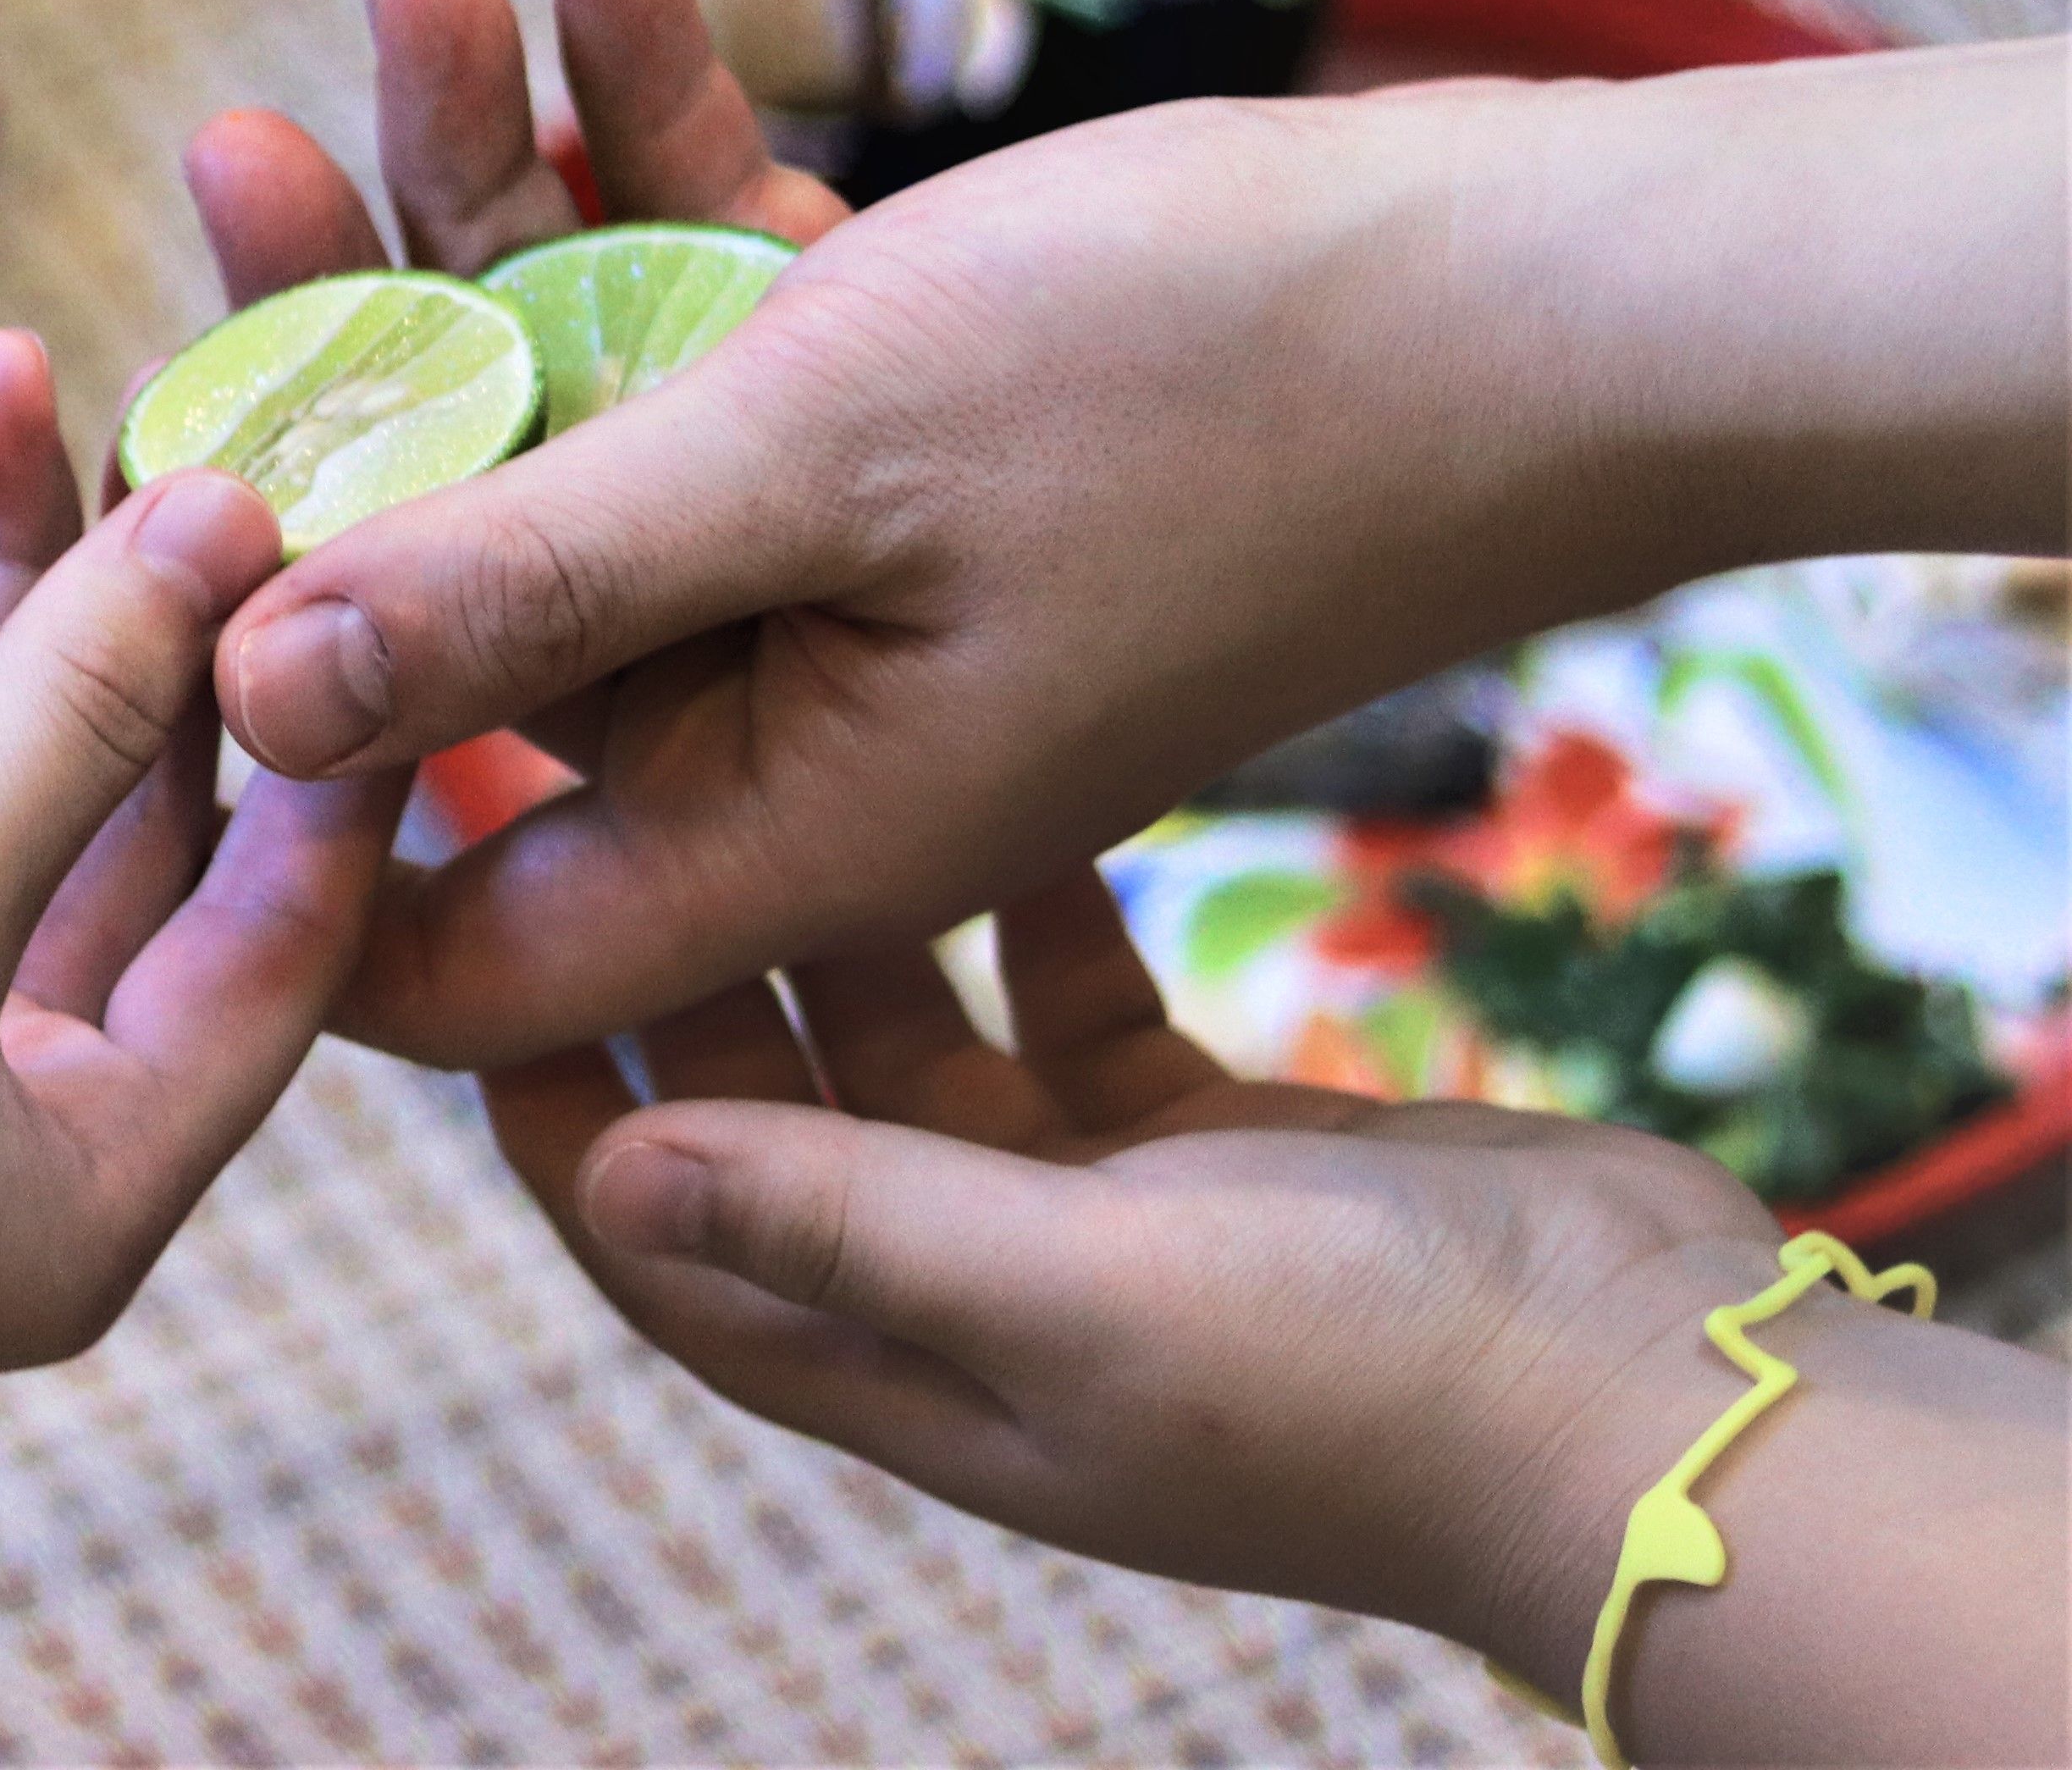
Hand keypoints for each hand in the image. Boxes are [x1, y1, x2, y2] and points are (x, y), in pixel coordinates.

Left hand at [190, 0, 2069, 1064]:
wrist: (1550, 295)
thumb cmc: (1218, 396)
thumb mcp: (815, 474)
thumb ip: (526, 584)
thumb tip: (245, 684)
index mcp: (757, 835)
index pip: (427, 922)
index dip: (259, 803)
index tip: (136, 572)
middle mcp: (769, 730)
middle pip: (451, 589)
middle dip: (340, 351)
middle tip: (239, 150)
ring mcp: (824, 571)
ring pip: (565, 394)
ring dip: (483, 177)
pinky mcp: (881, 428)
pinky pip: (704, 290)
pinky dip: (653, 133)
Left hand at [497, 875, 2071, 1769]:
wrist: (1653, 1397)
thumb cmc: (1362, 1379)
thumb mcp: (1074, 1294)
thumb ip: (850, 1221)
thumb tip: (606, 1161)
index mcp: (882, 1350)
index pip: (627, 1203)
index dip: (522, 1058)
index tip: (440, 884)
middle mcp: (946, 1279)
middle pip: (738, 1083)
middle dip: (649, 927)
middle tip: (564, 730)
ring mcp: (1070, 1205)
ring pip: (883, 1015)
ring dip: (811, 882)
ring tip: (729, 695)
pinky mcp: (1183, 1130)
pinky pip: (1042, 983)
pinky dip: (997, 878)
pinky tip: (964, 748)